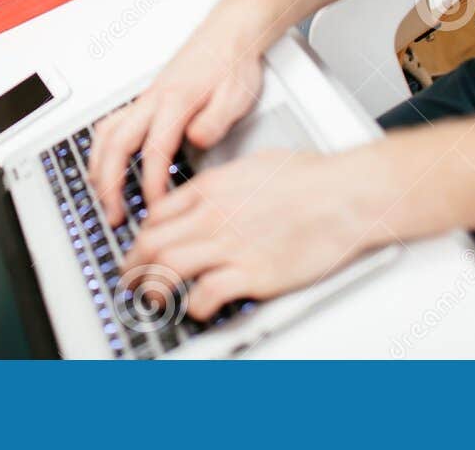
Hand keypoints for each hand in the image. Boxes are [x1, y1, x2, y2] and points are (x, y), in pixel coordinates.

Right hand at [89, 0, 278, 222]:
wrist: (231, 31)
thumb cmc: (234, 61)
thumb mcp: (236, 95)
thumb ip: (215, 121)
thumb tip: (195, 141)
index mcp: (176, 101)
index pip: (155, 152)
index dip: (152, 185)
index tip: (156, 209)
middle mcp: (153, 99)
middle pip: (115, 145)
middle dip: (110, 183)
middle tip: (114, 214)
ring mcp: (147, 99)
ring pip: (106, 134)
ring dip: (99, 167)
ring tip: (104, 196)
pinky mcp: (147, 100)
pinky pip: (112, 126)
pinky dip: (103, 150)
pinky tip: (109, 165)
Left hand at [124, 147, 382, 320]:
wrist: (345, 194)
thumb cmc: (312, 177)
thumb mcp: (254, 164)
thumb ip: (227, 180)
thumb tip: (217, 192)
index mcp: (210, 189)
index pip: (156, 215)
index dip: (141, 237)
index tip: (140, 250)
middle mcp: (212, 217)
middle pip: (152, 244)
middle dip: (133, 267)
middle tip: (129, 281)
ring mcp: (230, 246)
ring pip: (168, 269)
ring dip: (154, 289)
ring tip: (152, 301)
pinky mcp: (253, 273)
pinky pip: (207, 294)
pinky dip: (195, 306)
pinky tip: (197, 309)